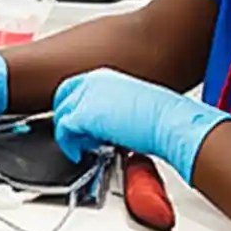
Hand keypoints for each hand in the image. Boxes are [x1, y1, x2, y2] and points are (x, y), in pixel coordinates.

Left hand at [52, 68, 230, 183]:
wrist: (169, 121)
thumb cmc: (162, 117)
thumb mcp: (132, 105)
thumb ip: (112, 109)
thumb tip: (105, 126)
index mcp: (106, 77)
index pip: (75, 85)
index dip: (73, 104)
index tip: (78, 122)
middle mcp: (94, 81)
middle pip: (63, 95)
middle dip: (65, 115)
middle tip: (74, 136)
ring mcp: (87, 96)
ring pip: (61, 113)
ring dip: (69, 132)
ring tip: (83, 146)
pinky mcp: (84, 114)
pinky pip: (64, 130)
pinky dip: (68, 144)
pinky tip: (78, 153)